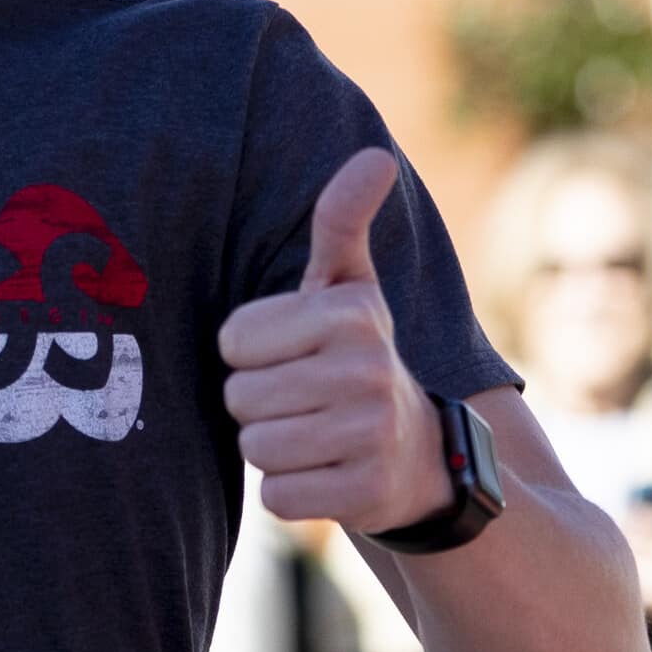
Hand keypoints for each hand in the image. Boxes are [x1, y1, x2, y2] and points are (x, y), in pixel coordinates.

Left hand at [218, 149, 450, 531]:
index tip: (295, 357)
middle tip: (305, 402)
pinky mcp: (365, 494)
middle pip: (239, 398)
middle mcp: (366, 368)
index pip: (232, 344)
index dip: (251, 356)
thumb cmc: (357, 359)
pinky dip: (291, 493)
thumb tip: (373, 153)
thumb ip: (341, 223)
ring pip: (256, 448)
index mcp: (350, 312)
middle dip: (259, 405)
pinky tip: (327, 475)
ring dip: (273, 449)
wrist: (418, 455)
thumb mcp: (349, 288)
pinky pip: (277, 498)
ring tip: (315, 435)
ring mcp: (370, 434)